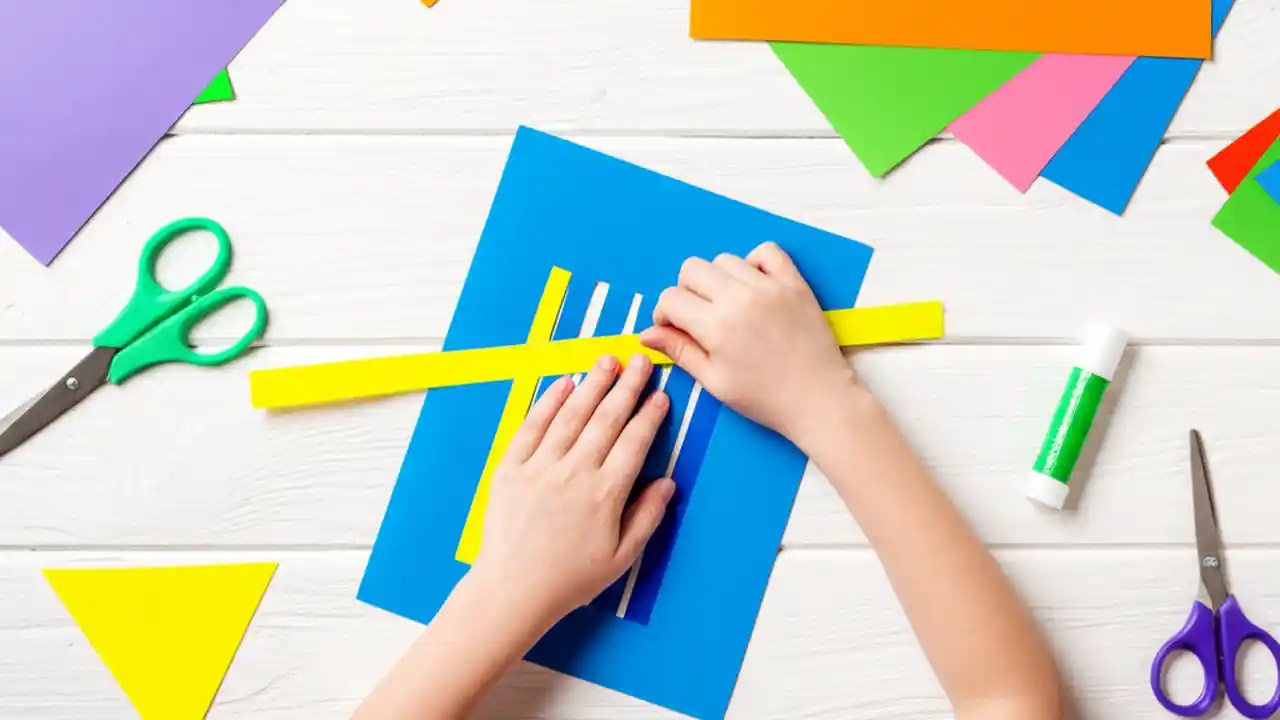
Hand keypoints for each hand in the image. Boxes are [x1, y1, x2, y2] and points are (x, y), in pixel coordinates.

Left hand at [470, 354, 674, 625]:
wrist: (513, 590)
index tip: (661, 395)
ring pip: (571, 416)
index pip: (634, 443)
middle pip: (606, 419)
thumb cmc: (569, 579)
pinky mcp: (510, 469)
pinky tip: (562, 384)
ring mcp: (540, 468)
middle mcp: (574, 473)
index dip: (650, 416)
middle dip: (627, 387)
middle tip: (641, 362)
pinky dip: (547, 403)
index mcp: (605, 494)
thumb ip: (647, 517)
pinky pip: (532, 427)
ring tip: (607, 361)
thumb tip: (667, 483)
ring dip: (592, 384)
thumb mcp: (621, 558)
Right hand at [640, 242, 859, 443]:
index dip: (664, 314)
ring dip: (718, 279)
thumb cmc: (766, 398)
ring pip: (724, 259)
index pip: (671, 298)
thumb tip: (647, 334)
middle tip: (699, 317)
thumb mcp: (715, 382)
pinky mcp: (794, 283)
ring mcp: (770, 287)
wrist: (818, 399)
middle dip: (686, 292)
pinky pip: (766, 251)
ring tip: (728, 305)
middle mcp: (741, 299)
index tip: (673, 329)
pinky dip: (754, 262)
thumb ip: (680, 351)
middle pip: (692, 269)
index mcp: (717, 327)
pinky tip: (753, 286)